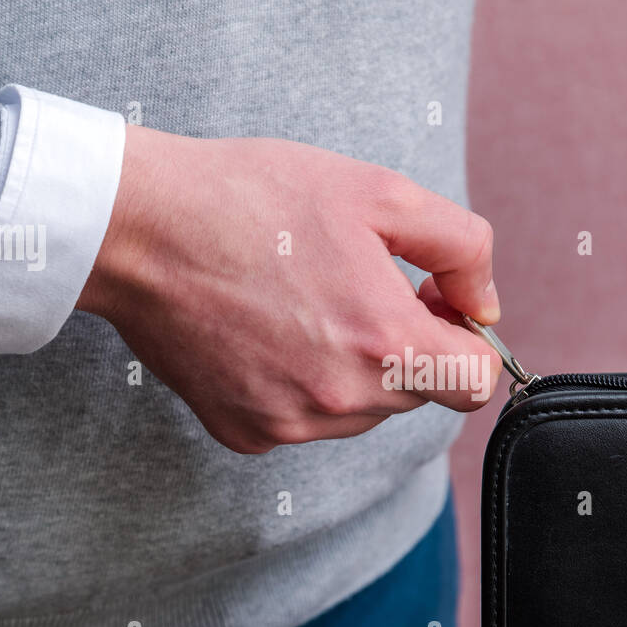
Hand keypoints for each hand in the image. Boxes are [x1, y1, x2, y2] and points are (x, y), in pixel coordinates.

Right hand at [77, 126, 501, 452]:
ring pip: (362, 410)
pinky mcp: (245, 433)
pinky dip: (300, 382)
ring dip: (354, 366)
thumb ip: (462, 248)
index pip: (476, 384)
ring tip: (302, 300)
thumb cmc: (255, 198)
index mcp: (386, 345)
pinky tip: (265, 330)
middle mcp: (342, 401)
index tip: (432, 303)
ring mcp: (290, 425)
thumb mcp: (381, 193)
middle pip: (418, 393)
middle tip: (356, 282)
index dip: (467, 338)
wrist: (140, 227)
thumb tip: (486, 305)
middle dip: (406, 343)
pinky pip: (304, 419)